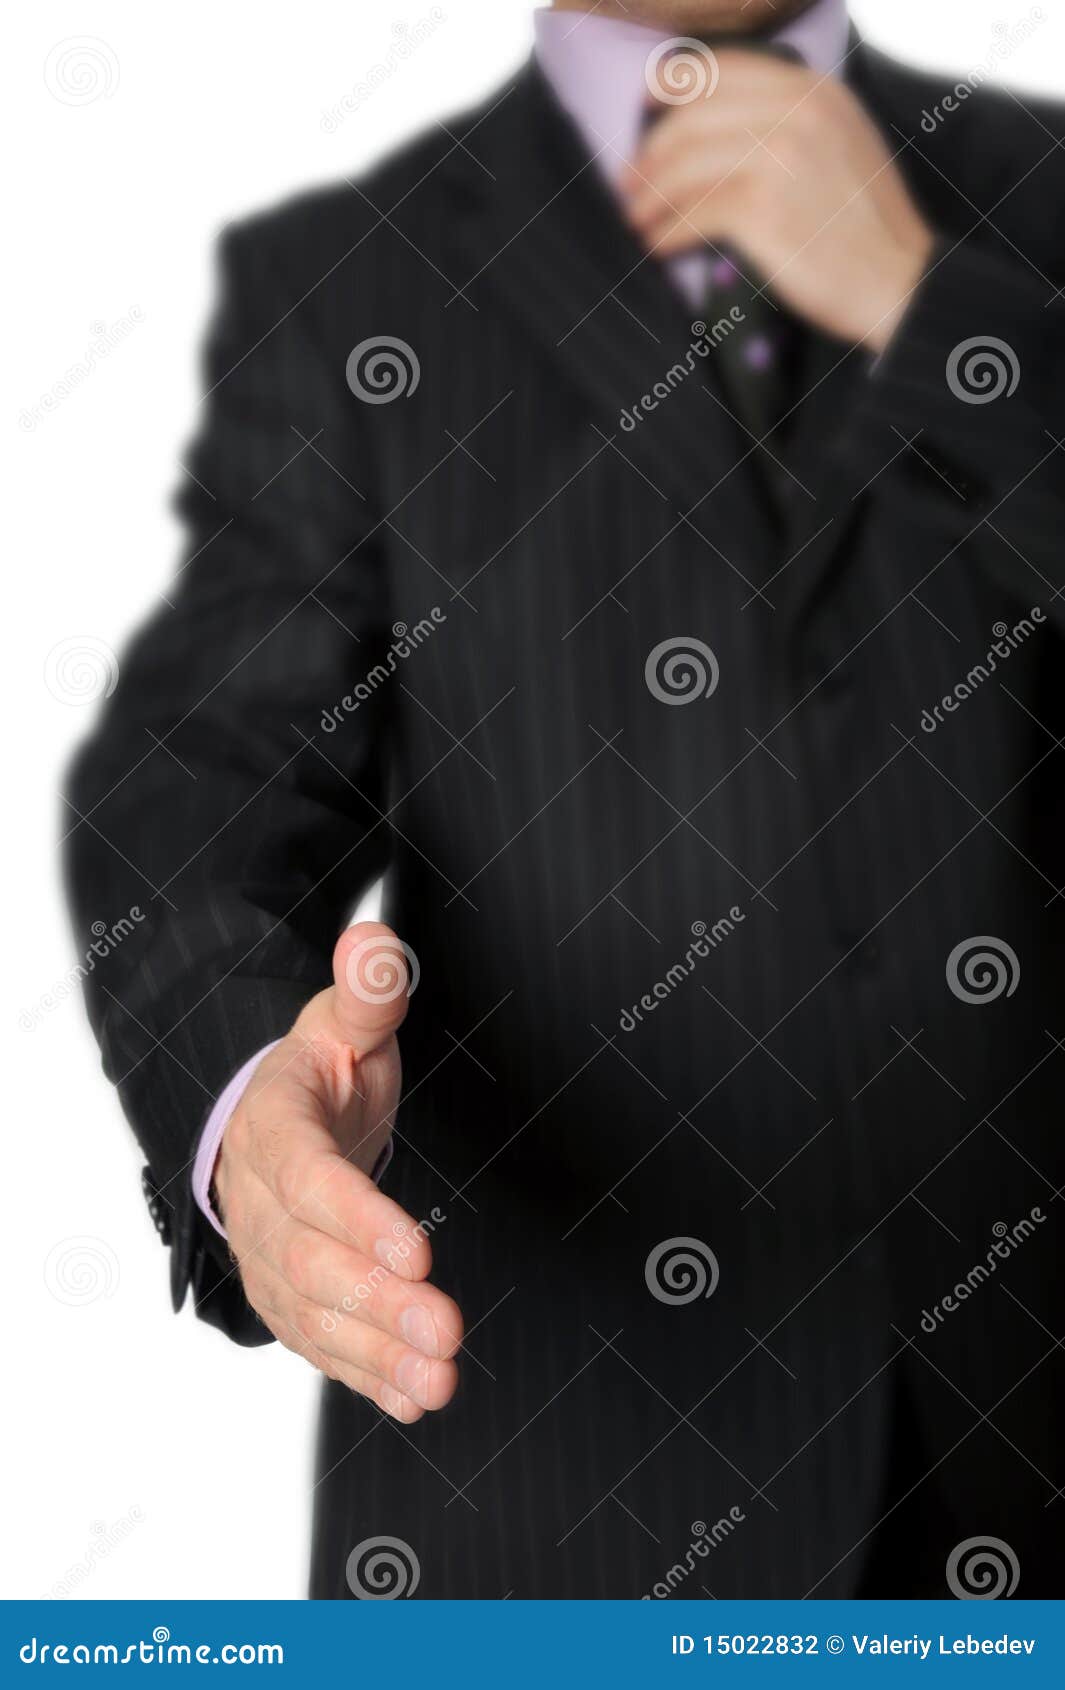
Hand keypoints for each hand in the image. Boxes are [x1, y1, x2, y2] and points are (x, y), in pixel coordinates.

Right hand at [214, 921, 462, 1420]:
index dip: (358, 1218)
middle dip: (379, 1302)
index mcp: (272, 1127)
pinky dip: (366, 1376)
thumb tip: (374, 943)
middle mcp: (258, 1203)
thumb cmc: (318, 1070)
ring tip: (441, 1380)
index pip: (309, 1180)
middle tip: (447, 1330)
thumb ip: (367, 991)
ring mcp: (268, 1257)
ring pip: (315, 1315)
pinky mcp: (289, 1298)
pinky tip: (415, 1398)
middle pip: (311, 1262)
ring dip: (378, 1354)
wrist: (270, 1120)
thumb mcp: (343, 1021)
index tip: (419, 1252)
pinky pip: (320, 1345)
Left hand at [623, 50, 934, 352]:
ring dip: (649, 197)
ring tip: (637, 220)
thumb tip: (719, 122)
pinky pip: (691, 214)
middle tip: (631, 184)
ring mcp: (778, 158)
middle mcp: (795, 112)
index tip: (645, 110)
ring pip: (684, 166)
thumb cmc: (868, 226)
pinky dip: (665, 232)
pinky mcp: (763, 210)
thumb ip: (792, 119)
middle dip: (650, 154)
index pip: (720, 70)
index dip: (670, 87)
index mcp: (813, 89)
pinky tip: (656, 246)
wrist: (900, 280)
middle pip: (691, 118)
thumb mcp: (842, 142)